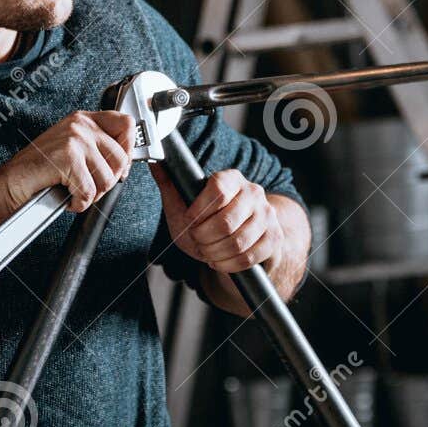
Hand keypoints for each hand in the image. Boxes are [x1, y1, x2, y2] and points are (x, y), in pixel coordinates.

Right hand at [1, 110, 134, 212]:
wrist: (10, 183)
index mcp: (83, 119)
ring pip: (107, 179)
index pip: (126, 124)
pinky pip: (89, 191)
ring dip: (91, 195)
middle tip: (87, 187)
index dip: (128, 149)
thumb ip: (97, 148)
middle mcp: (80, 125)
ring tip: (73, 191)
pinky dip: (79, 203)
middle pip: (121, 158)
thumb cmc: (38, 172)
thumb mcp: (72, 151)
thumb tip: (126, 162)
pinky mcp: (67, 158)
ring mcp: (74, 139)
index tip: (119, 167)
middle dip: (107, 182)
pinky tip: (66, 198)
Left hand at [151, 166, 281, 273]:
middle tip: (197, 241)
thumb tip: (154, 161)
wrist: (238, 240)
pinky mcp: (274, 238)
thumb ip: (170, 183)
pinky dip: (228, 265)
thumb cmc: (207, 220)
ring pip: (238, 242)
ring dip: (214, 253)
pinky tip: (219, 261)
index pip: (217, 189)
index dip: (198, 211)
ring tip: (206, 252)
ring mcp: (267, 215)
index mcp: (231, 178)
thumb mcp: (184, 204)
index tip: (189, 221)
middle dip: (203, 238)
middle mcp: (253, 192)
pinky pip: (249, 257)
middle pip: (226, 221)